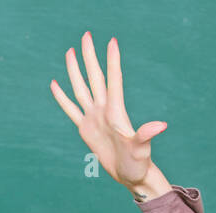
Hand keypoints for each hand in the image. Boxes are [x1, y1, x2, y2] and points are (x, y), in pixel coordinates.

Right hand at [50, 32, 167, 192]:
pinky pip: (71, 109)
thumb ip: (145, 136)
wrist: (131, 174)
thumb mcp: (141, 150)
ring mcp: (94, 118)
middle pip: (95, 78)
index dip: (112, 61)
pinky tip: (56, 84)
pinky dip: (62, 97)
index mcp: (116, 111)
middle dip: (90, 57)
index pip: (113, 81)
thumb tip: (159, 126)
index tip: (111, 42)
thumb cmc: (138, 163)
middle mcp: (104, 110)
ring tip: (71, 51)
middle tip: (87, 35)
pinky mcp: (85, 128)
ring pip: (82, 88)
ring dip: (76, 70)